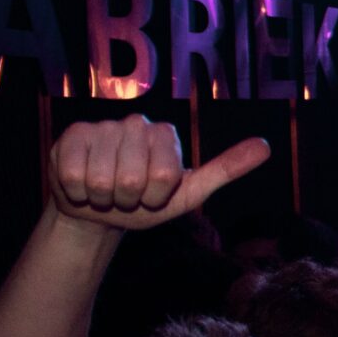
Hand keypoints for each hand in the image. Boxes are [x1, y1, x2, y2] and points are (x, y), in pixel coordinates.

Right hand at [48, 116, 268, 230]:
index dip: (155, 196)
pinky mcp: (71, 136)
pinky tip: (82, 186)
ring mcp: (102, 127)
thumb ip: (225, 169)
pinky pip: (74, 174)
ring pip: (101, 179)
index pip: (164, 176)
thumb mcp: (188, 193)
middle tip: (126, 196)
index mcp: (166, 134)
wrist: (97, 213)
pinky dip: (78, 192)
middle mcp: (135, 124)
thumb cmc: (146, 202)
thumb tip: (265, 146)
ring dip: (102, 197)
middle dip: (128, 199)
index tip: (153, 194)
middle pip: (131, 178)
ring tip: (105, 191)